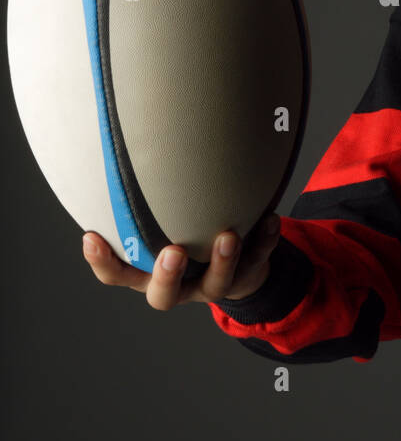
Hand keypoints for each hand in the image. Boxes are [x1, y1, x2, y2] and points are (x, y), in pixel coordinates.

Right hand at [82, 213, 282, 309]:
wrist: (237, 269)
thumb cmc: (184, 234)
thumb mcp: (159, 225)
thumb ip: (142, 202)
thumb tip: (123, 145)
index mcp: (148, 274)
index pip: (118, 275)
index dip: (104, 261)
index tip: (92, 236)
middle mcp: (180, 285)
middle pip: (164, 295)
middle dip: (168, 276)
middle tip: (173, 252)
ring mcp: (213, 284)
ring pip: (217, 284)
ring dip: (223, 261)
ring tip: (228, 235)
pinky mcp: (247, 273)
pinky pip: (258, 260)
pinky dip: (266, 240)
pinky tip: (270, 219)